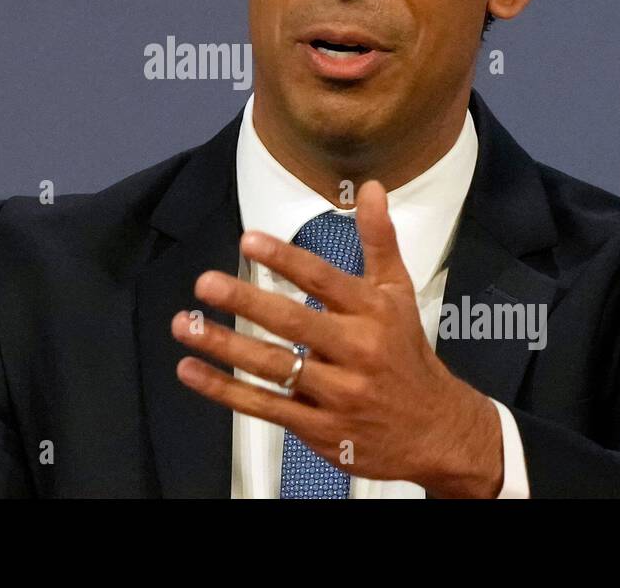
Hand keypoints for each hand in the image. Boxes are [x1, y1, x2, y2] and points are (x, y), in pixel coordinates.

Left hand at [171, 179, 503, 497]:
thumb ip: (379, 240)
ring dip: (225, 345)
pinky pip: (265, 407)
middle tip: (205, 283)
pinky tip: (192, 370)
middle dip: (247, 301)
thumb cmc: (406, 352)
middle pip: (295, 324)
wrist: (435, 431)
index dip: (285, 259)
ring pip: (274, 367)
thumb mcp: (398, 293)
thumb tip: (369, 187)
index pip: (324, 281)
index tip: (248, 240)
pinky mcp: (318, 430)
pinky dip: (225, 390)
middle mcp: (355, 352)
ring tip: (184, 324)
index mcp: (373, 314)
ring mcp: (336, 395)